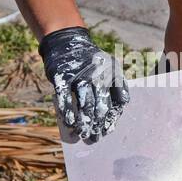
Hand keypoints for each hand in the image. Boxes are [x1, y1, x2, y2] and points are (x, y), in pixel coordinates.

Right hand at [38, 26, 129, 141]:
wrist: (68, 42)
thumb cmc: (92, 62)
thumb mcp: (110, 67)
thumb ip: (118, 86)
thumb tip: (120, 111)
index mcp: (112, 74)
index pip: (116, 101)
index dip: (111, 118)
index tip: (107, 130)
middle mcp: (97, 75)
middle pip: (100, 106)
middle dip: (98, 125)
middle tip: (95, 138)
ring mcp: (79, 76)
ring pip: (84, 104)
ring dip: (84, 123)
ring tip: (83, 134)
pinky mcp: (61, 77)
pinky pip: (65, 98)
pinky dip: (68, 112)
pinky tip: (70, 123)